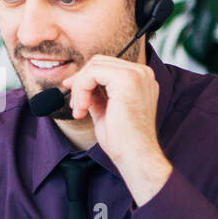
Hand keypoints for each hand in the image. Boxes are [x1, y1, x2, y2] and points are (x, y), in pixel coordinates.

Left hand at [64, 55, 171, 205]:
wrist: (135, 156)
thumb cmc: (124, 140)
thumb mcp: (106, 110)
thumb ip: (96, 94)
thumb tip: (78, 82)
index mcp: (141, 80)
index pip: (107, 66)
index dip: (86, 78)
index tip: (74, 94)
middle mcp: (143, 73)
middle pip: (99, 62)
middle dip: (81, 82)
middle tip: (75, 105)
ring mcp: (137, 74)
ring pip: (94, 66)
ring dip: (80, 88)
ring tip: (80, 110)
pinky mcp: (127, 80)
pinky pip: (92, 73)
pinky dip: (81, 90)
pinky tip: (83, 109)